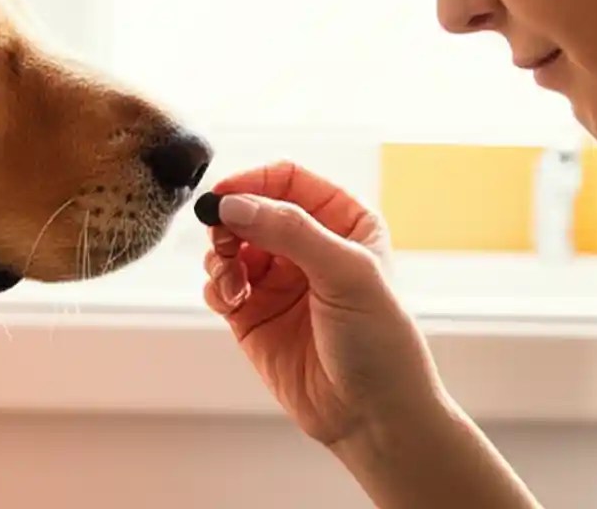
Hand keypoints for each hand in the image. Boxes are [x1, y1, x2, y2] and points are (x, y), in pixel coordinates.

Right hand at [201, 162, 445, 448]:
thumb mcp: (347, 272)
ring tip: (230, 277)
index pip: (288, 180)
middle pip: (252, 208)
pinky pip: (220, 284)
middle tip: (222, 238)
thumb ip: (291, 231)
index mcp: (345, 221)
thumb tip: (233, 204)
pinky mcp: (254, 315)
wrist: (373, 417)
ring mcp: (280, 280)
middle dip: (230, 219)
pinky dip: (215, 285)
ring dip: (219, 254)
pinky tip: (230, 299)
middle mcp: (310, 246)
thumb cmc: (381, 341)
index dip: (253, 182)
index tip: (223, 197)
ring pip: (230, 244)